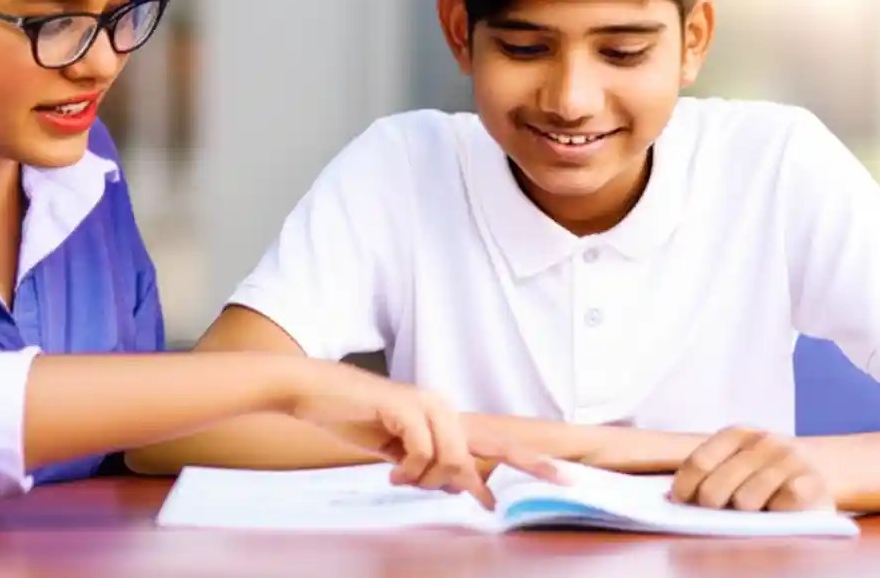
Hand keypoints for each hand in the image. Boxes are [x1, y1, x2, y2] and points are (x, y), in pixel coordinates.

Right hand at [282, 361, 557, 507]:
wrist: (317, 392)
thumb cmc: (357, 420)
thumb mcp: (400, 454)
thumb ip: (432, 468)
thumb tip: (464, 488)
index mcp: (446, 420)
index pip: (495, 442)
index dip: (529, 460)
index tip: (562, 477)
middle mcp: (445, 409)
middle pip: (496, 443)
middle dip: (529, 463)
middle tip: (561, 479)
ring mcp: (427, 405)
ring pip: (452, 460)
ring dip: (425, 479)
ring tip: (398, 474)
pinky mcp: (406, 406)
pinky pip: (422, 453)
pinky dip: (406, 470)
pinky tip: (388, 467)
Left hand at [668, 426, 832, 511]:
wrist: (819, 473)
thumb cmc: (765, 475)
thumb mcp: (737, 463)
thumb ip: (710, 473)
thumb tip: (676, 499)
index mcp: (738, 434)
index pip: (699, 463)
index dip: (684, 489)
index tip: (680, 506)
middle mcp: (764, 441)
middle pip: (714, 489)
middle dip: (711, 509)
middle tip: (721, 514)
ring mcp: (790, 460)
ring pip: (744, 501)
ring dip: (745, 516)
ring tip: (755, 511)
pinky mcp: (811, 483)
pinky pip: (777, 508)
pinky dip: (774, 516)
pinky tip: (778, 511)